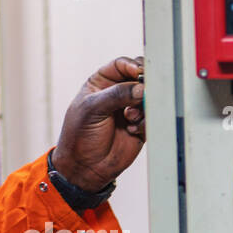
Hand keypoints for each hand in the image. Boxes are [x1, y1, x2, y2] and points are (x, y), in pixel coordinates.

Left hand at [51, 56, 144, 192]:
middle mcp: (117, 93)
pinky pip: (153, 117)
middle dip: (143, 85)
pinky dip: (145, 122)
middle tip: (143, 93)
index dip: (132, 66)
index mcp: (101, 83)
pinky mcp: (140, 125)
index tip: (139, 73)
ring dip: (143, 106)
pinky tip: (132, 130)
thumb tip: (142, 87)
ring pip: (149, 97)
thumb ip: (117, 94)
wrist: (85, 167)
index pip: (121, 65)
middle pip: (140, 78)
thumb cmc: (79, 136)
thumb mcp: (92, 109)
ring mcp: (130, 109)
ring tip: (130, 118)